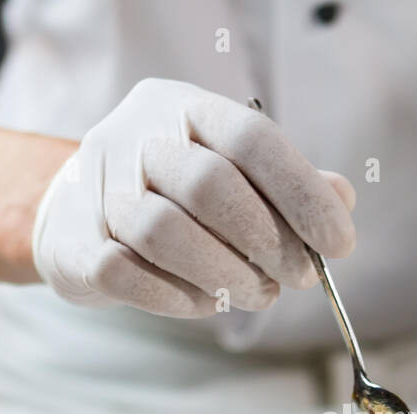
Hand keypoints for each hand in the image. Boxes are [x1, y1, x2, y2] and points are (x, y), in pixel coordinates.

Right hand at [32, 78, 356, 316]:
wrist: (79, 219)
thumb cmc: (176, 200)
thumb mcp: (235, 178)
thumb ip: (287, 187)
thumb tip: (342, 197)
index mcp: (186, 108)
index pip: (252, 138)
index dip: (303, 194)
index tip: (339, 244)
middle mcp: (137, 134)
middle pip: (209, 185)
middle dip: (268, 242)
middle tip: (298, 278)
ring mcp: (99, 185)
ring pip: (164, 232)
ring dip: (226, 276)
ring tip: (256, 295)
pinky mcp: (73, 241)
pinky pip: (128, 274)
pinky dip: (178, 298)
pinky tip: (204, 302)